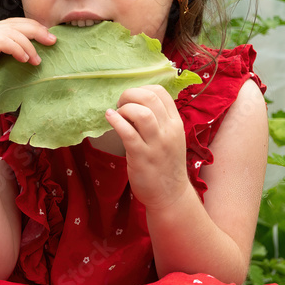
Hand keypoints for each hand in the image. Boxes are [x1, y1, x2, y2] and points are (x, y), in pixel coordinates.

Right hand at [0, 18, 56, 122]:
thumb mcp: (6, 68)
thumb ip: (15, 52)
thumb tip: (43, 42)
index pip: (11, 23)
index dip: (32, 27)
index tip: (49, 37)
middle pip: (11, 24)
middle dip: (35, 30)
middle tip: (52, 41)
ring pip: (8, 31)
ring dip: (28, 44)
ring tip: (37, 60)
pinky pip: (1, 41)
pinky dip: (17, 48)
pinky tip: (25, 59)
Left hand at [105, 85, 193, 209]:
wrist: (170, 195)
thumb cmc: (165, 164)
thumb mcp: (169, 138)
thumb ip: (158, 121)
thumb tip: (134, 103)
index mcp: (176, 123)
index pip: (161, 92)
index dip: (141, 89)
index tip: (131, 99)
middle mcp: (169, 130)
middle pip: (150, 97)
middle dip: (130, 95)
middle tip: (120, 104)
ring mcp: (156, 144)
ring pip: (142, 113)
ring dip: (125, 108)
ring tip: (117, 114)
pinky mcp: (142, 157)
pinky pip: (128, 133)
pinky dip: (116, 121)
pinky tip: (109, 118)